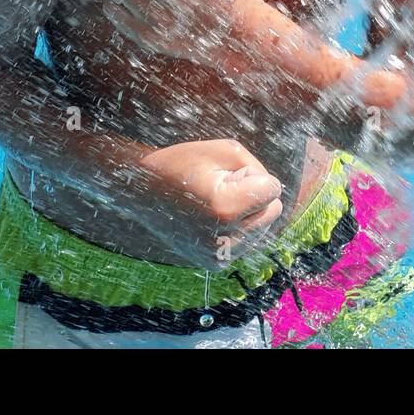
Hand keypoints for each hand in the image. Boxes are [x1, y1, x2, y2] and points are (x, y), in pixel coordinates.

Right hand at [139, 139, 282, 266]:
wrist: (140, 190)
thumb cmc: (183, 163)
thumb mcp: (226, 150)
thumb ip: (259, 168)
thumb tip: (273, 196)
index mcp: (226, 210)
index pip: (273, 189)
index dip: (252, 174)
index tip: (222, 175)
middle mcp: (224, 241)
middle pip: (273, 210)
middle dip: (252, 194)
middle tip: (218, 187)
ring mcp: (219, 256)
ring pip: (263, 227)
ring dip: (246, 211)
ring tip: (212, 203)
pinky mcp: (215, 264)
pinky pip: (248, 240)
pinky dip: (237, 227)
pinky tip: (211, 218)